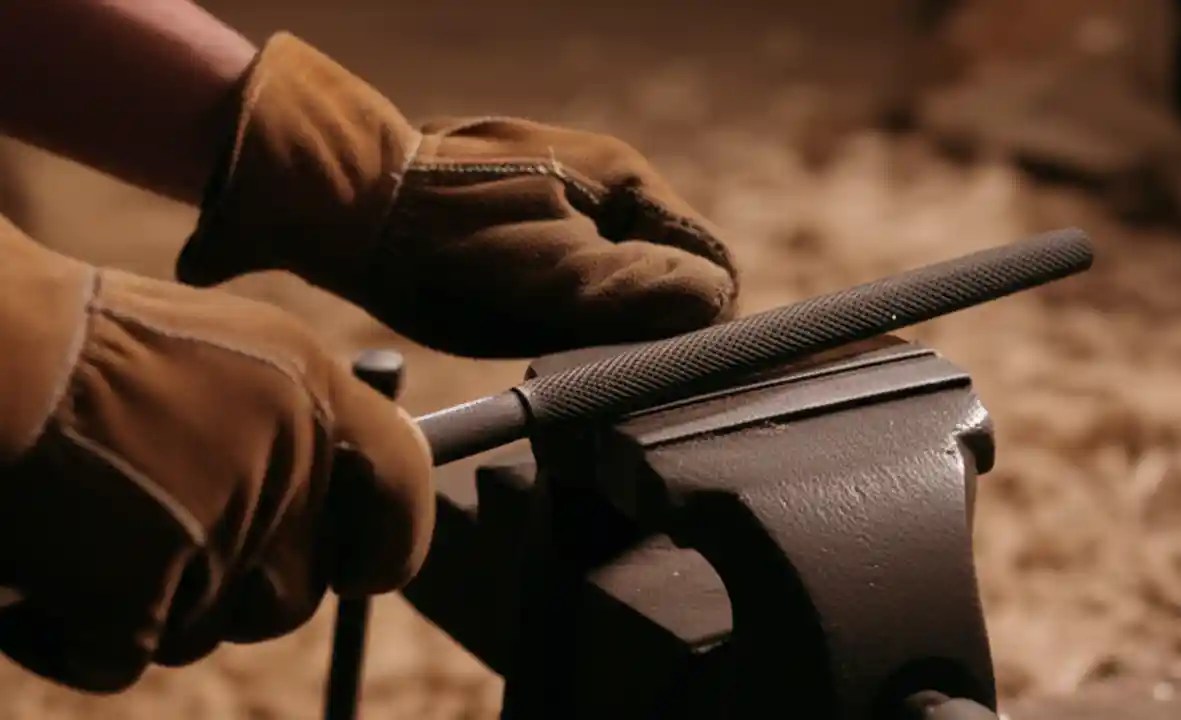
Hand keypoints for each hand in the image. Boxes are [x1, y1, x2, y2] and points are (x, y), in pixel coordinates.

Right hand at [0, 215, 433, 691]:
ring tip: (86, 538)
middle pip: (296, 590)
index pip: (404, 485)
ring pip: (210, 629)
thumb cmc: (76, 338)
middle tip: (170, 554)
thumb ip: (285, 418)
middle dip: (239, 592)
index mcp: (309, 387)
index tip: (367, 571)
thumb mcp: (219, 346)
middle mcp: (283, 461)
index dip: (391, 543)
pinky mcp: (137, 596)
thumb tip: (314, 505)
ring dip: (153, 607)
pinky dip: (72, 639)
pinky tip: (33, 588)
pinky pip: (123, 661)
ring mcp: (216, 532)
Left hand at [176, 33, 737, 357]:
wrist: (351, 210)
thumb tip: (713, 301)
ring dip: (607, 322)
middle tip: (600, 356)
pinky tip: (531, 326)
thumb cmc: (446, 238)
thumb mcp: (548, 269)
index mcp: (626, 182)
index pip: (707, 258)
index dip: (699, 316)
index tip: (663, 362)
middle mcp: (608, 190)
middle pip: (670, 273)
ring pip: (626, 283)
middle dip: (651, 321)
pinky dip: (570, 313)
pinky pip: (582, 283)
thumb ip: (634, 286)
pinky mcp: (535, 232)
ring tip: (556, 341)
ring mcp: (571, 208)